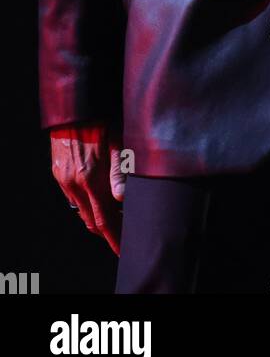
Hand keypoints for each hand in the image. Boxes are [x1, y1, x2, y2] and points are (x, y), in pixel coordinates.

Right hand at [49, 121, 125, 255]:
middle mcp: (74, 183)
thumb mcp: (117, 140)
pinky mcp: (58, 173)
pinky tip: (99, 200)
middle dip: (108, 232)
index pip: (105, 220)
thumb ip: (119, 170)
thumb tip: (123, 198)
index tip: (124, 249)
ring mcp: (64, 179)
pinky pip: (73, 198)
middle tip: (125, 236)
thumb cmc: (100, 119)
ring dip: (97, 219)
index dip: (115, 237)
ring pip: (82, 211)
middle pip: (92, 221)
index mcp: (91, 179)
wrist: (72, 107)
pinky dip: (87, 205)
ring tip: (116, 219)